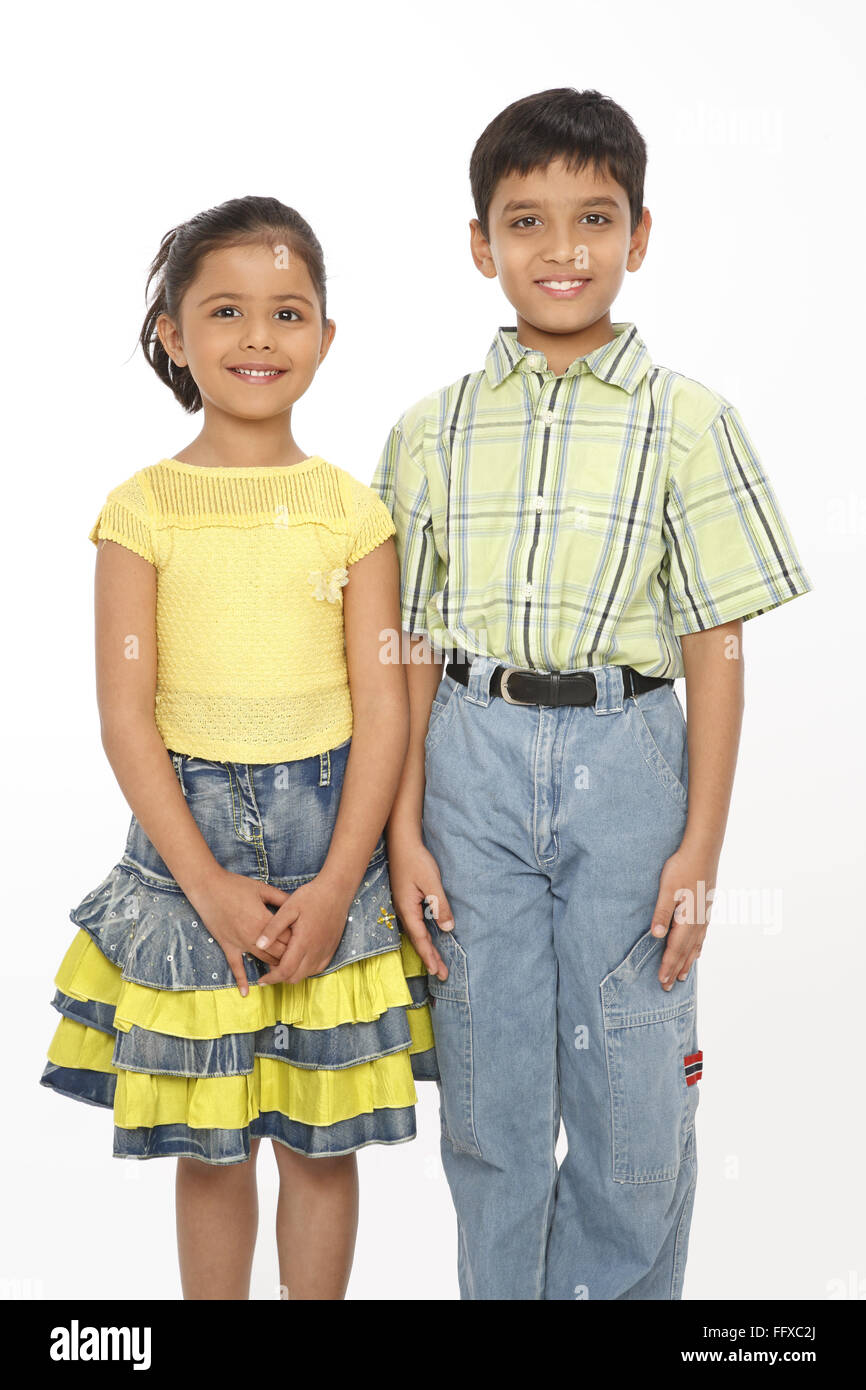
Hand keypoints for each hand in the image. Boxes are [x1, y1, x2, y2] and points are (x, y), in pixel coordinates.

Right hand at [189, 867, 292, 995]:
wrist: (208, 887)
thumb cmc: (236, 885)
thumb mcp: (262, 889)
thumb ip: (281, 898)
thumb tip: (298, 904)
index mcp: (264, 920)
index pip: (288, 937)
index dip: (299, 940)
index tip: (308, 941)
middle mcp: (254, 935)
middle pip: (278, 952)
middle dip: (291, 956)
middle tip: (302, 959)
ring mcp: (240, 942)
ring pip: (263, 959)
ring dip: (275, 966)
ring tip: (286, 972)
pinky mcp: (228, 946)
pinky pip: (236, 966)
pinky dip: (241, 980)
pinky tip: (246, 993)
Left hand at [253, 876, 354, 985]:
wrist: (337, 891)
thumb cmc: (311, 897)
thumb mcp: (288, 908)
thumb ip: (273, 928)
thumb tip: (258, 945)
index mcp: (303, 942)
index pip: (285, 971)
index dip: (271, 978)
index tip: (261, 980)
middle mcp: (315, 951)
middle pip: (295, 977)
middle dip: (280, 978)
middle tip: (269, 969)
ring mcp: (325, 951)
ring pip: (306, 974)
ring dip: (292, 974)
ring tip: (281, 963)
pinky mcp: (331, 949)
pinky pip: (317, 968)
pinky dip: (305, 970)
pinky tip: (298, 960)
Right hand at [387, 837, 451, 979]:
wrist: (402, 842)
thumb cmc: (416, 860)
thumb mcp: (431, 883)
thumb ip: (440, 906)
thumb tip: (448, 929)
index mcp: (407, 909)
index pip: (421, 939)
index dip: (430, 956)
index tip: (438, 971)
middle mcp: (403, 911)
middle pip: (417, 940)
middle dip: (429, 958)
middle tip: (441, 974)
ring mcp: (403, 906)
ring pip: (416, 933)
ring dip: (427, 948)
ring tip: (437, 963)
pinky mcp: (406, 901)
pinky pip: (416, 925)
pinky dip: (424, 936)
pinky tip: (429, 939)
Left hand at [649, 840, 718, 989]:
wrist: (703, 850)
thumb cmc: (682, 867)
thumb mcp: (667, 889)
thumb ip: (661, 913)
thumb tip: (657, 936)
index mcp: (688, 918)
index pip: (676, 948)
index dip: (668, 966)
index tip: (662, 981)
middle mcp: (699, 921)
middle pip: (686, 951)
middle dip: (676, 969)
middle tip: (668, 987)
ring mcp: (705, 915)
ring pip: (696, 945)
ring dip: (688, 961)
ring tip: (683, 977)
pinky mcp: (706, 908)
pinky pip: (702, 935)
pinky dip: (698, 947)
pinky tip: (697, 950)